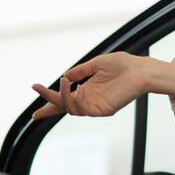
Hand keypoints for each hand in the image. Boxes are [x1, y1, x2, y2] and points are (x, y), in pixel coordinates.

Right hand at [31, 51, 150, 120]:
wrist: (141, 70)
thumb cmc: (123, 65)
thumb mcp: (97, 64)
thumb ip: (80, 71)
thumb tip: (64, 76)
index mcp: (87, 89)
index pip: (65, 99)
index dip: (50, 103)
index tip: (34, 109)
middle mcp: (89, 99)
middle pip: (63, 106)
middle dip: (48, 101)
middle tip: (36, 90)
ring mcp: (96, 106)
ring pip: (71, 108)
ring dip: (63, 96)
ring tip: (64, 82)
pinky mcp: (104, 110)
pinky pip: (84, 109)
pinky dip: (77, 100)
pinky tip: (80, 89)